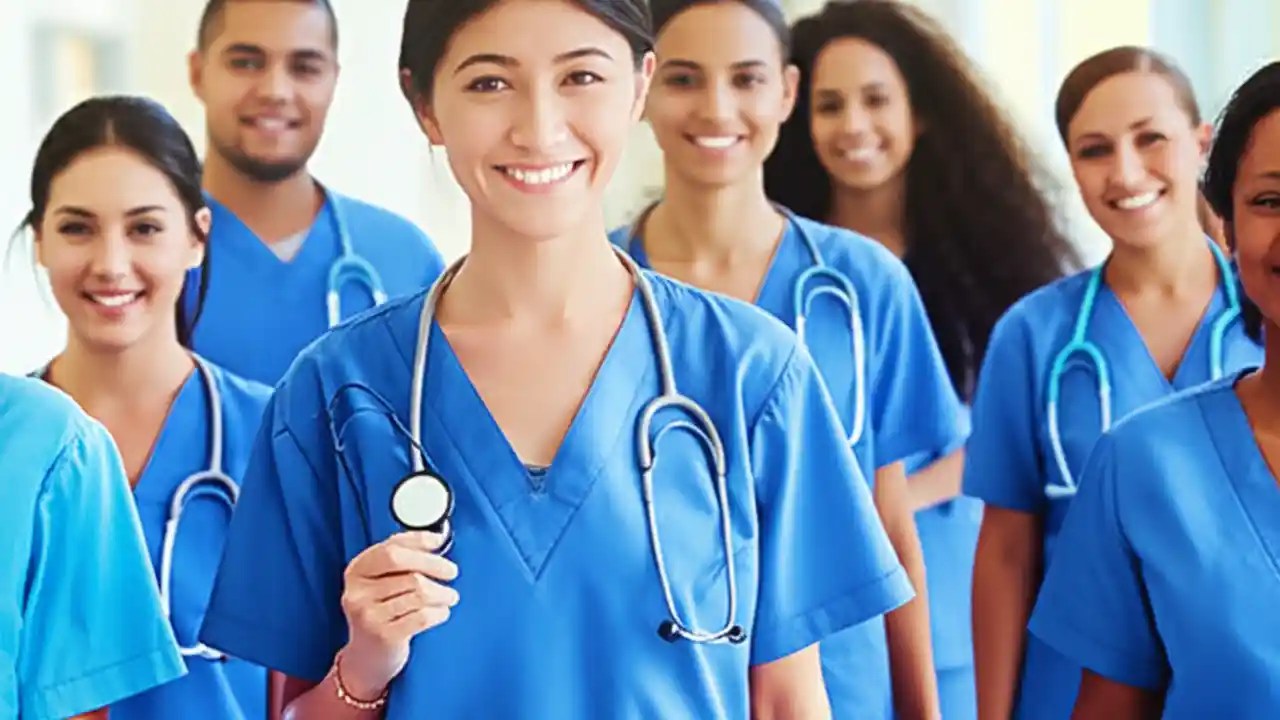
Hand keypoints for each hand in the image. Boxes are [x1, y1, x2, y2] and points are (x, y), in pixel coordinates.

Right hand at [338, 531, 457, 695]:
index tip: (439, 543)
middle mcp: (357, 592)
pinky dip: (439, 612)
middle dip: (435, 566)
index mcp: (356, 570)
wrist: (366, 659)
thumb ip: (402, 556)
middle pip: (407, 570)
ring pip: (419, 592)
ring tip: (449, 597)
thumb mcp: (381, 581)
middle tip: (451, 572)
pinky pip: (423, 616)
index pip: (392, 548)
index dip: (419, 542)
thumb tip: (435, 538)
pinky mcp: (383, 636)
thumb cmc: (381, 612)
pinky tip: (441, 613)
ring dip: (442, 594)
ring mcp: (368, 615)